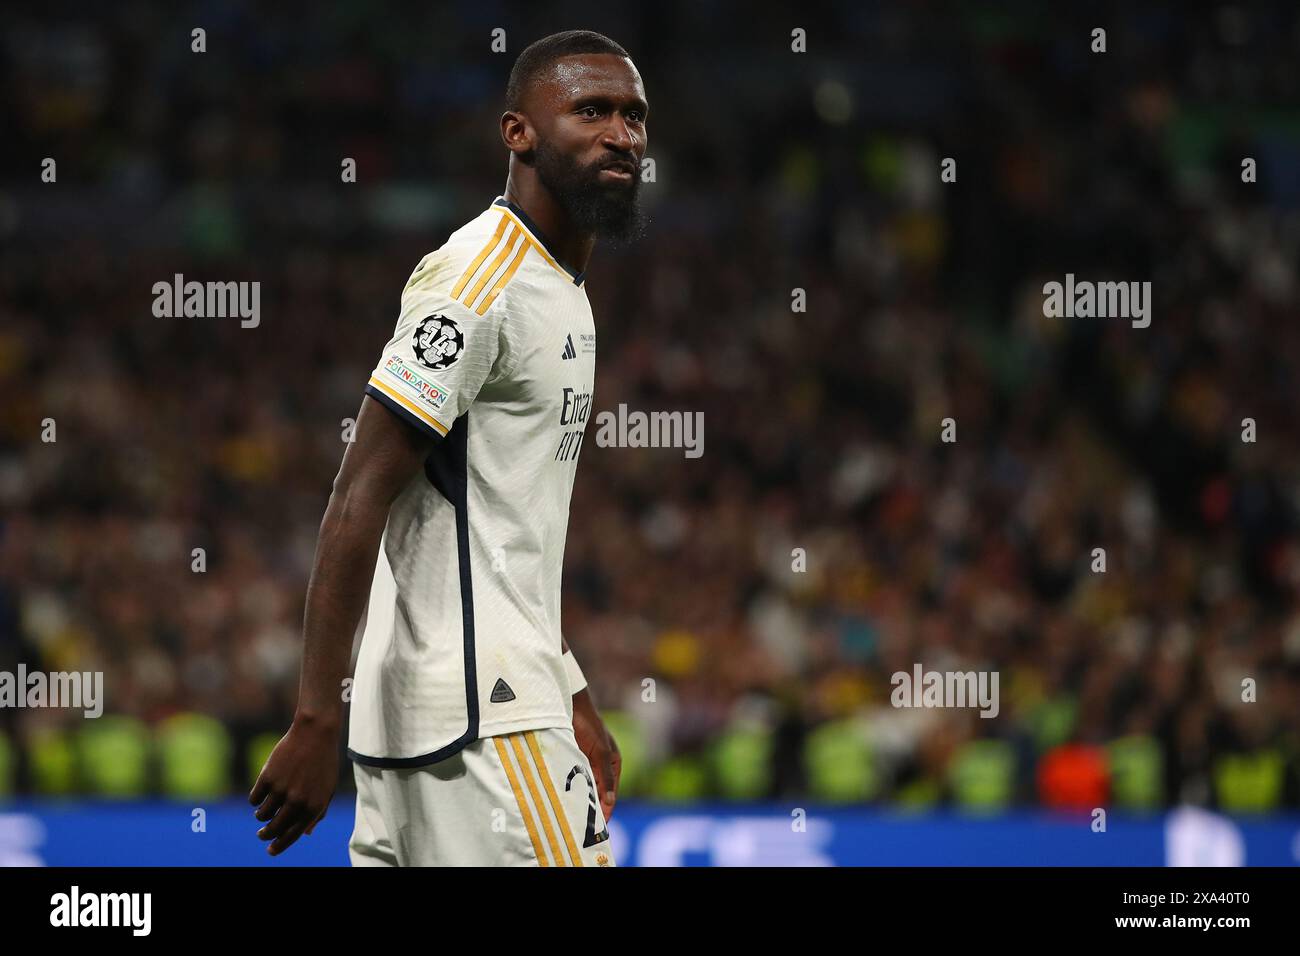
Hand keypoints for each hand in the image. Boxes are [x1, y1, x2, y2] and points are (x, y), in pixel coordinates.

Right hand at [248, 715, 339, 855]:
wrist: (315, 733)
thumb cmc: (323, 762)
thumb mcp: (327, 789)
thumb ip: (317, 812)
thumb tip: (305, 833)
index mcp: (314, 807)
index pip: (292, 835)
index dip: (279, 846)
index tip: (271, 851)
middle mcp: (297, 801)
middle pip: (273, 829)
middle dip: (265, 835)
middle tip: (262, 834)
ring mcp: (281, 790)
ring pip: (261, 815)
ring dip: (261, 815)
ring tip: (264, 810)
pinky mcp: (267, 778)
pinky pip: (254, 799)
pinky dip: (255, 800)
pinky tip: (261, 793)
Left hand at [572, 689, 620, 821]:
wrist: (569, 705)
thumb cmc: (589, 725)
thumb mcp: (601, 752)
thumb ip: (605, 777)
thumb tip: (609, 802)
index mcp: (613, 763)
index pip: (611, 793)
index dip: (606, 810)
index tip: (599, 828)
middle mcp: (600, 765)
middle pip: (597, 792)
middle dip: (591, 808)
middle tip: (583, 829)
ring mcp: (585, 762)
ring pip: (584, 787)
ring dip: (579, 800)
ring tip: (572, 819)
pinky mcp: (571, 759)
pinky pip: (572, 779)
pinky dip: (569, 790)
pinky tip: (562, 801)